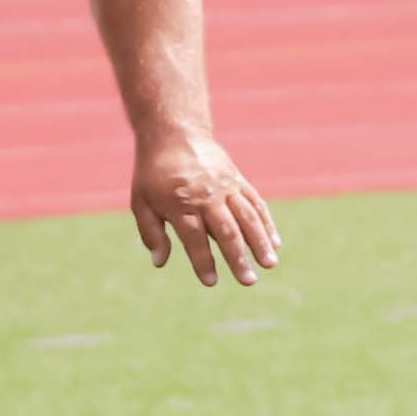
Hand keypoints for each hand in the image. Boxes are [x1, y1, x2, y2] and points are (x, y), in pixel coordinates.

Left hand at [129, 131, 278, 284]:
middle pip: (226, 230)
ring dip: (260, 242)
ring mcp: (226, 187)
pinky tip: (274, 243)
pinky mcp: (238, 180)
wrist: (175, 134)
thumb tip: (159, 262)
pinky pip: (256, 203)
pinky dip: (266, 223)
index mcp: (180, 203)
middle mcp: (206, 196)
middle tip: (249, 281)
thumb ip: (150, 232)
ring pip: (247, 217)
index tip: (211, 282)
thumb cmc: (154, 173)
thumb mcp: (141, 201)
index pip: (194, 238)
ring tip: (270, 264)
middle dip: (238, 258)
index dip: (203, 261)